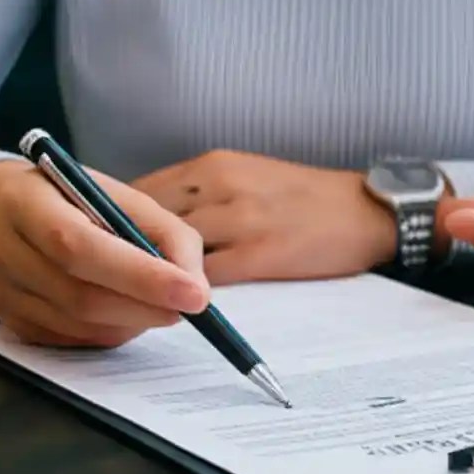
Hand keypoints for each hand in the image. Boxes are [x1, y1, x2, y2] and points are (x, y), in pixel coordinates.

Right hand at [0, 161, 208, 347]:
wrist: (2, 211)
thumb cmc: (72, 201)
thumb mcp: (121, 196)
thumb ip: (167, 234)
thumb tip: (195, 288)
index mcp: (25, 200)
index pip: (81, 246)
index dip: (141, 276)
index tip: (193, 295)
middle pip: (79, 295)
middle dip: (144, 306)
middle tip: (186, 305)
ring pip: (77, 325)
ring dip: (130, 322)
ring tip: (156, 305)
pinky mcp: (7, 320)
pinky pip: (68, 341)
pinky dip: (108, 333)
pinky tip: (124, 314)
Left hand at [131, 150, 397, 284]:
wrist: (368, 209)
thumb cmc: (307, 199)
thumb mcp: (247, 177)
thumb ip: (200, 195)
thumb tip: (149, 223)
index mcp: (213, 165)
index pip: (141, 192)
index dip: (117, 224)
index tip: (105, 247)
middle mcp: (220, 186)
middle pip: (147, 220)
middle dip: (126, 251)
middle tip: (112, 280)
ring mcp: (240, 219)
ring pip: (172, 251)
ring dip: (153, 276)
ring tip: (140, 299)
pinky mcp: (261, 253)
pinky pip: (207, 278)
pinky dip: (187, 293)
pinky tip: (179, 308)